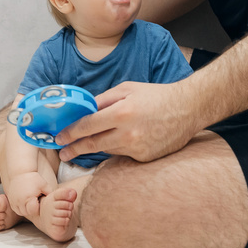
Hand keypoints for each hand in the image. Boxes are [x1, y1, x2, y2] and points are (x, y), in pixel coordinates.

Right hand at [4, 172, 52, 218]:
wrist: (20, 172)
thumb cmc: (34, 178)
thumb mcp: (44, 185)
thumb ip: (50, 194)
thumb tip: (55, 203)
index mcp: (28, 198)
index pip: (34, 211)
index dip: (38, 208)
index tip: (39, 201)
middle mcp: (20, 201)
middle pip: (28, 213)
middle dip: (33, 209)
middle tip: (36, 201)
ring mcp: (14, 201)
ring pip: (22, 212)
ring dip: (27, 210)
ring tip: (31, 201)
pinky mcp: (11, 201)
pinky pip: (16, 209)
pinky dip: (21, 208)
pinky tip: (25, 202)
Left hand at [55, 81, 199, 162]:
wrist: (188, 109)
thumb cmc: (156, 95)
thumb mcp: (127, 89)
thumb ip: (103, 100)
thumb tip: (84, 111)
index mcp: (121, 112)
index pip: (87, 126)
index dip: (71, 133)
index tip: (60, 138)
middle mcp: (128, 133)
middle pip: (93, 144)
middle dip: (75, 149)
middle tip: (63, 152)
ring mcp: (137, 148)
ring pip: (108, 150)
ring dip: (97, 146)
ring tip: (89, 143)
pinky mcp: (145, 158)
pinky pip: (123, 154)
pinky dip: (118, 147)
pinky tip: (122, 138)